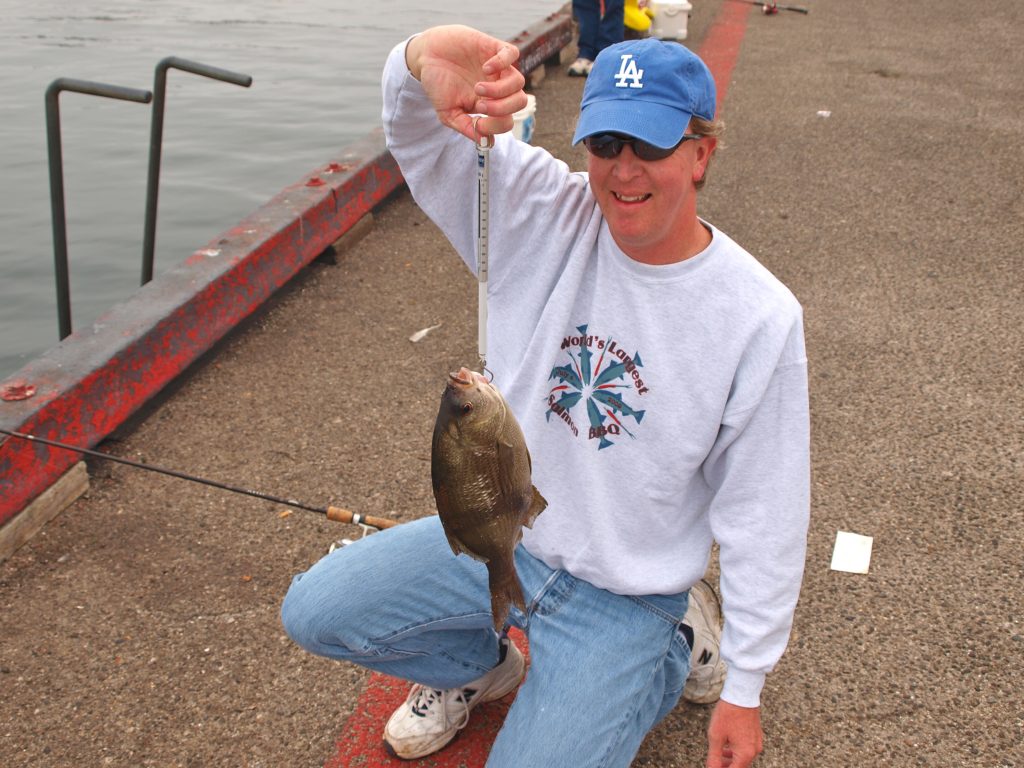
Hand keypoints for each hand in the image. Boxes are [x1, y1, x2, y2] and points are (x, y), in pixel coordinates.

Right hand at [405, 25, 526, 140]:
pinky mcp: (492, 47)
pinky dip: (503, 62)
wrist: (426, 56)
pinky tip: (486, 67)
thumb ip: (465, 127)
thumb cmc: (438, 84)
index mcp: (490, 105)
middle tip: (480, 106)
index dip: (496, 126)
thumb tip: (485, 142)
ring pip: (518, 82)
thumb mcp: (448, 113)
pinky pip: (512, 53)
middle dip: (502, 109)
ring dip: (500, 90)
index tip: (478, 123)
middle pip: (520, 102)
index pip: (507, 120)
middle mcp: (498, 87)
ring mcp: (497, 68)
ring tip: (477, 87)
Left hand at [706, 700, 762, 767]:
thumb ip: (714, 757)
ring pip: (743, 758)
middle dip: (727, 766)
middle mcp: (754, 751)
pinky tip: (727, 746)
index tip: (713, 767)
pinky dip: (736, 751)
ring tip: (719, 756)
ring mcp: (757, 742)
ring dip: (731, 760)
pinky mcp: (756, 735)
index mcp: (745, 754)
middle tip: (714, 764)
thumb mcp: (716, 737)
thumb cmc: (728, 714)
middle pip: (740, 766)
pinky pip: (746, 748)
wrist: (741, 694)